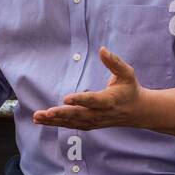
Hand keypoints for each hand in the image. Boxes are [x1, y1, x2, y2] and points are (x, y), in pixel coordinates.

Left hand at [32, 47, 146, 129]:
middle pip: (79, 114)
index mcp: (110, 100)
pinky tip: (41, 120)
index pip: (93, 100)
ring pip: (72, 122)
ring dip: (53, 120)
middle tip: (46, 112)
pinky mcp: (89, 125)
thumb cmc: (130, 89)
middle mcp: (100, 113)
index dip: (80, 100)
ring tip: (37, 117)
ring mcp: (94, 121)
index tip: (66, 98)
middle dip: (62, 114)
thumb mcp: (127, 73)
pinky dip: (56, 124)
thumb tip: (102, 49)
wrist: (137, 111)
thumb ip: (115, 62)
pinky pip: (70, 125)